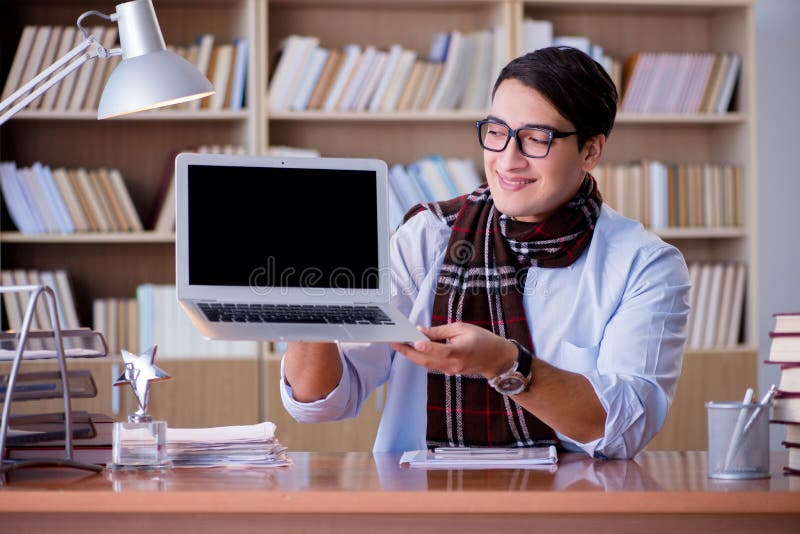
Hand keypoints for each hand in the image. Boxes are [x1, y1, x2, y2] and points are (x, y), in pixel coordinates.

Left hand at [390, 323, 516, 377]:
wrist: (495, 358)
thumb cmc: (481, 339)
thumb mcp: (462, 328)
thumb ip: (440, 331)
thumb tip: (421, 331)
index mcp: (460, 351)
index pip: (442, 350)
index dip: (428, 347)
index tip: (415, 342)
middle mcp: (454, 364)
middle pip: (428, 360)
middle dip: (409, 352)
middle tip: (394, 342)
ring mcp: (451, 370)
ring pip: (427, 364)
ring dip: (411, 356)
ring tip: (398, 345)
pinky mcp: (449, 371)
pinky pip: (431, 365)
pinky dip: (420, 358)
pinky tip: (411, 350)